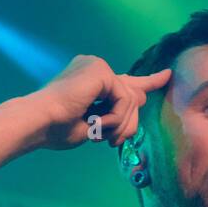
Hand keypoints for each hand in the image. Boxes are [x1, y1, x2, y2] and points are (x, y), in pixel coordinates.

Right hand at [27, 55, 170, 150]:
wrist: (40, 123)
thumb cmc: (58, 128)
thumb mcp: (96, 122)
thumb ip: (118, 111)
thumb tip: (143, 97)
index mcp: (92, 79)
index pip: (127, 81)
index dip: (150, 81)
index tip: (168, 76)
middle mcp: (96, 67)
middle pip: (134, 96)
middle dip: (128, 123)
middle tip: (111, 140)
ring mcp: (98, 66)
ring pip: (132, 100)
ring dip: (119, 125)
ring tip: (99, 132)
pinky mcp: (101, 71)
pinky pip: (125, 100)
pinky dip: (115, 118)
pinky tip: (97, 121)